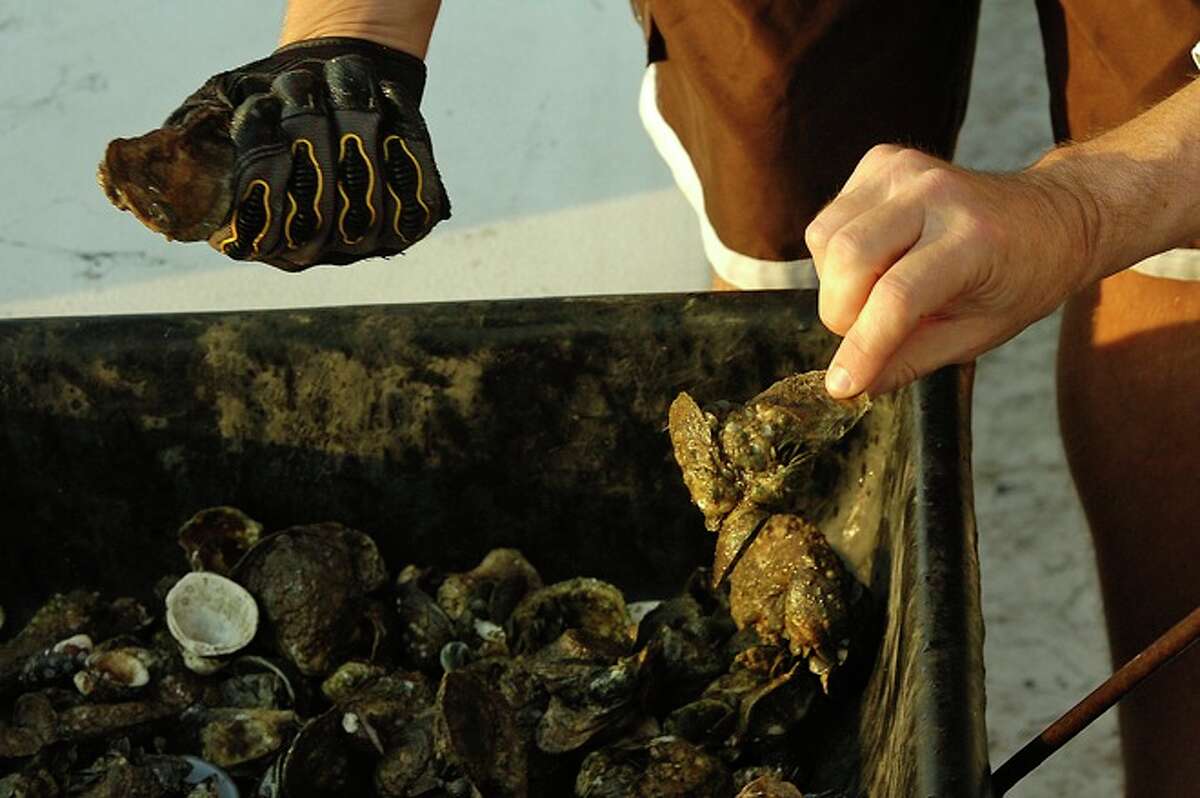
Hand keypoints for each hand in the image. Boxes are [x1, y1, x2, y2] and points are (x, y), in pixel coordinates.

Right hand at [99, 37, 449, 270]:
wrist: (336, 82)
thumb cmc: (264, 99)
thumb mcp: (214, 110)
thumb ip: (181, 139)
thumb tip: (136, 166)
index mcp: (259, 236)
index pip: (259, 234)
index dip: (260, 172)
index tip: (255, 109)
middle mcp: (312, 250)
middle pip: (317, 220)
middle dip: (307, 138)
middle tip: (297, 82)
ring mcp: (365, 241)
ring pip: (366, 209)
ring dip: (352, 130)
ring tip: (337, 77)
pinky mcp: (409, 221)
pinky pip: (415, 200)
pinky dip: (402, 141)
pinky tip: (385, 99)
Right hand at [806, 144, 1097, 396]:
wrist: (1053, 215)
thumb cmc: (1020, 280)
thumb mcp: (978, 335)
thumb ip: (911, 360)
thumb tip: (851, 384)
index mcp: (975, 238)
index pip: (897, 296)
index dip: (861, 347)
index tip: (841, 386)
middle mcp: (936, 193)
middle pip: (848, 257)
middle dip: (841, 312)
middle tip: (867, 332)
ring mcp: (905, 168)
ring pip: (826, 237)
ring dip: (836, 283)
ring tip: (875, 293)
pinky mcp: (882, 160)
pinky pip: (829, 219)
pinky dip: (837, 254)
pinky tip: (876, 260)